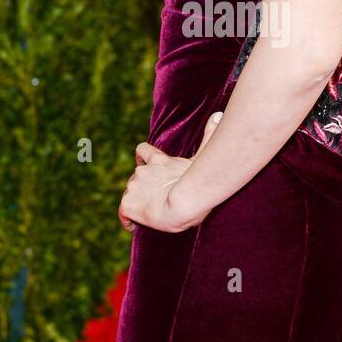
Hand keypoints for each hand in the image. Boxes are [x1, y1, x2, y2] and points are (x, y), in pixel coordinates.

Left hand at [118, 111, 221, 233]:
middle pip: (136, 177)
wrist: (184, 200)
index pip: (143, 151)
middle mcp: (143, 171)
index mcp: (160, 161)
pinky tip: (132, 226)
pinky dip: (126, 219)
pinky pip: (123, 213)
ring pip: (131, 194)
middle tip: (156, 200)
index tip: (142, 162)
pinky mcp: (128, 203)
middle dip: (143, 187)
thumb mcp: (204, 155)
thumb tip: (218, 114)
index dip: (142, 156)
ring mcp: (134, 187)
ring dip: (138, 201)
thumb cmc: (198, 180)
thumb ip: (209, 135)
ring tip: (151, 214)